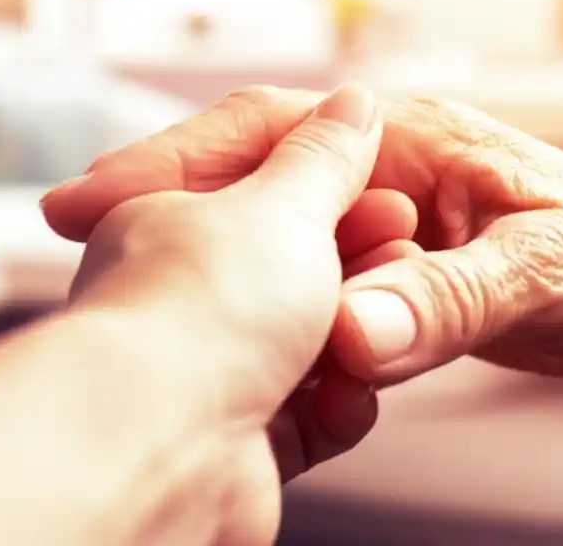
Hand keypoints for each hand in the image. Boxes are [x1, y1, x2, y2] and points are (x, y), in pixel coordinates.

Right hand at [44, 88, 562, 440]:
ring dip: (201, 252)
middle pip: (247, 172)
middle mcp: (384, 167)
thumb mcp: (540, 275)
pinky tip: (217, 333)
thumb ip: (446, 304)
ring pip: (268, 229)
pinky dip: (258, 302)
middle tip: (75, 242)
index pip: (270, 132)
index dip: (174, 160)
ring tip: (121, 286)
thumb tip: (350, 337)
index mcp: (411, 136)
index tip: (91, 200)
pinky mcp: (394, 268)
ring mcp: (384, 218)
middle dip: (162, 200)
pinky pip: (305, 279)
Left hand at [59, 86, 420, 543]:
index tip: (384, 184)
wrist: (164, 458)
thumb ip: (325, 157)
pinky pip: (306, 410)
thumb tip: (352, 104)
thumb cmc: (206, 310)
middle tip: (399, 247)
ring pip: (309, 340)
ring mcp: (210, 369)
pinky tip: (345, 400)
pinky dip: (334, 404)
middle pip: (293, 264)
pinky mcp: (238, 440)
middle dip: (355, 259)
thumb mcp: (282, 207)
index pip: (255, 178)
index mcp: (173, 218)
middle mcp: (186, 292)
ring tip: (378, 330)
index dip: (327, 177)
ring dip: (355, 335)